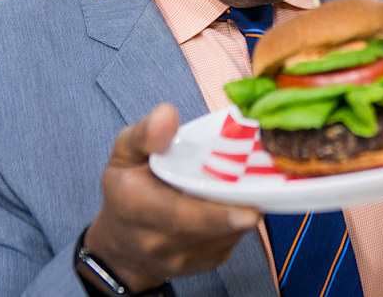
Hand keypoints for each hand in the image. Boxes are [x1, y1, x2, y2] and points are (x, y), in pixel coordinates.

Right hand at [83, 103, 260, 290]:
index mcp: (134, 204)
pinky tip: (227, 207)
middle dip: (239, 211)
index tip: (250, 211)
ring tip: (235, 189)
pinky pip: (229, 244)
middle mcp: (154, 239)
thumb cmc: (127, 187)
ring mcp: (179, 260)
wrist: (121, 245)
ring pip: (225, 235)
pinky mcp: (201, 266)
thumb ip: (146, 132)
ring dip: (238, 213)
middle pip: (209, 229)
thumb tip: (168, 115)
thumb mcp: (125, 152)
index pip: (178, 215)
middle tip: (261, 194)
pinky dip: (235, 225)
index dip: (216, 214)